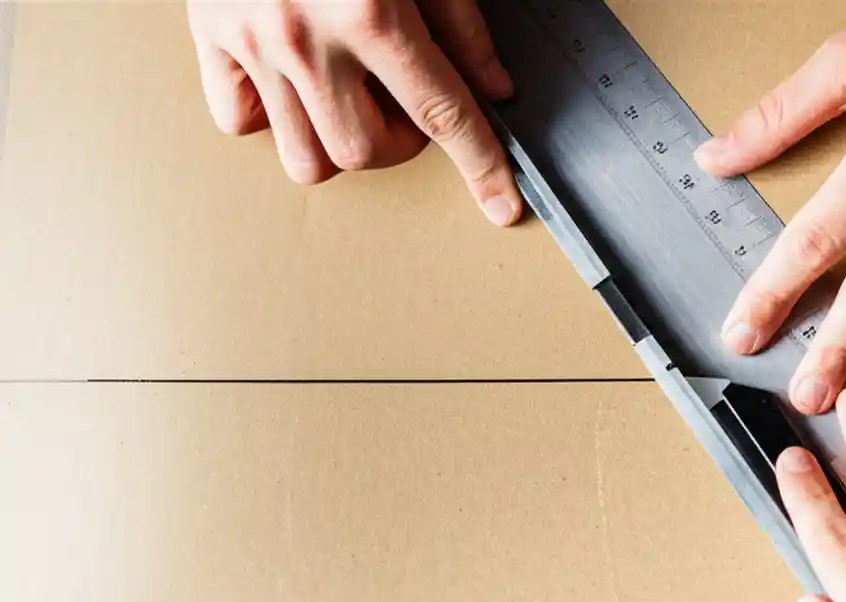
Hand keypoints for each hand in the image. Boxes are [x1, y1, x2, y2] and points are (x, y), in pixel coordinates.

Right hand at [187, 0, 522, 224]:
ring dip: (341, 142)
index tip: (501, 203)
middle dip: (400, 141)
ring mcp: (250, 42)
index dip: (480, 164)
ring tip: (351, 96)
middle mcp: (306, 37)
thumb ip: (460, 23)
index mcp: (370, 12)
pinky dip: (272, 117)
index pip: (443, 112)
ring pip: (304, 156)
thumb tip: (492, 87)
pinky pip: (238, 119)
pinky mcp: (209, 35)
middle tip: (403, 99)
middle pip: (364, 151)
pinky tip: (295, 84)